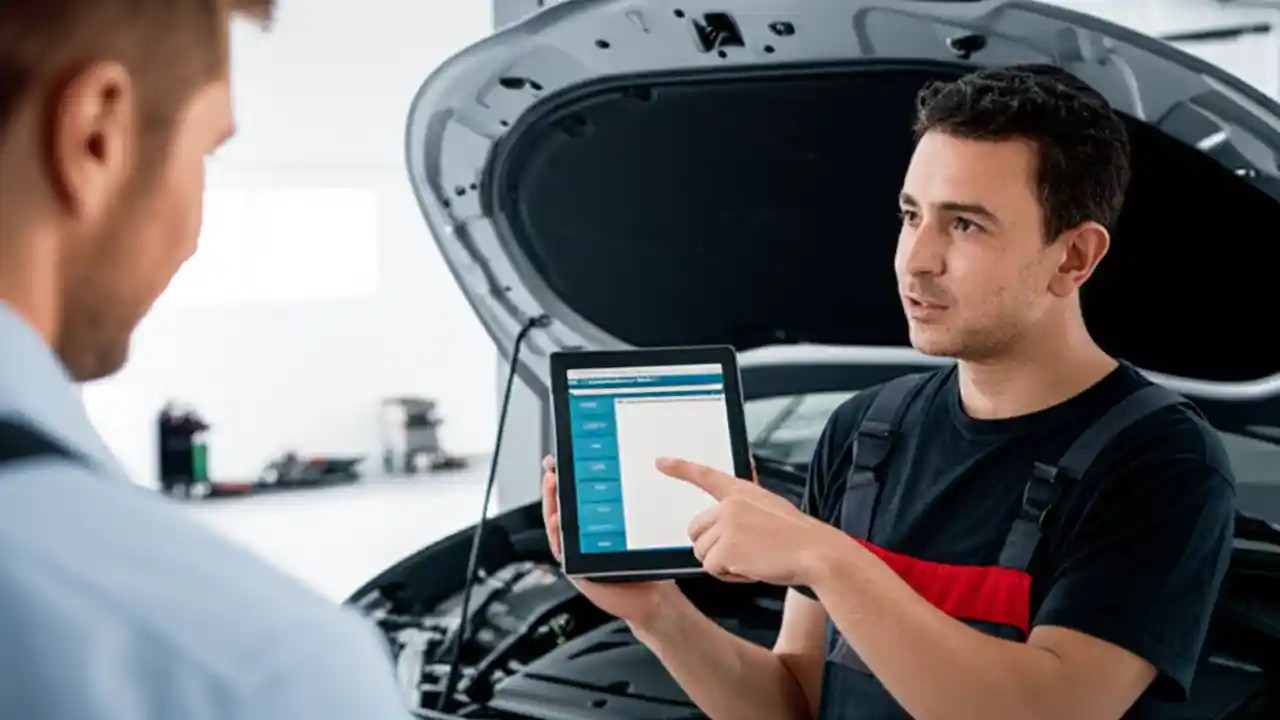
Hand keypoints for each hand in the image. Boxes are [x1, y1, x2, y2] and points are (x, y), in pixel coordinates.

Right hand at [541, 456, 677, 626]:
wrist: (651, 597)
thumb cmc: (643, 564)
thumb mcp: (634, 532)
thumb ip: (626, 513)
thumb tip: (626, 480)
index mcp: (591, 528)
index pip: (573, 500)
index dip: (563, 480)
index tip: (559, 461)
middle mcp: (579, 540)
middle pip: (559, 509)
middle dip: (552, 488)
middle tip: (552, 470)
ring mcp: (575, 555)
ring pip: (556, 527)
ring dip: (551, 506)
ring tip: (551, 487)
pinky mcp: (576, 572)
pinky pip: (563, 551)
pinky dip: (557, 536)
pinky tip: (557, 521)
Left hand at [657, 457, 850, 587]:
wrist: (817, 554)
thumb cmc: (798, 539)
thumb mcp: (771, 511)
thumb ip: (743, 513)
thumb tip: (720, 529)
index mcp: (742, 492)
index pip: (706, 476)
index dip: (681, 468)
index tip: (661, 461)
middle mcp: (730, 504)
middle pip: (695, 531)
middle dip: (711, 547)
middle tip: (742, 554)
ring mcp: (727, 524)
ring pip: (702, 553)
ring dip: (722, 564)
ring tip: (753, 560)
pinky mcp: (727, 548)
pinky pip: (712, 568)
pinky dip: (729, 575)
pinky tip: (753, 569)